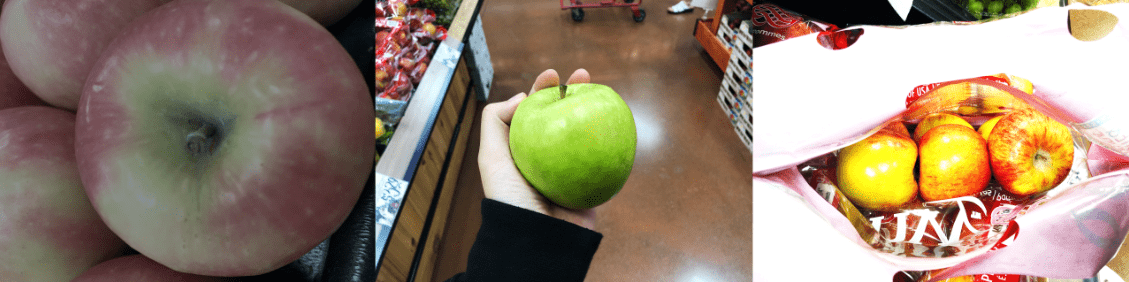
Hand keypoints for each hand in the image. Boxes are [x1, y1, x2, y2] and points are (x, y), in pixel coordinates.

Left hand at [477, 69, 596, 229]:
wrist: (539, 239)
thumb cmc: (511, 200)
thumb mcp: (491, 158)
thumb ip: (494, 123)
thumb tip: (520, 98)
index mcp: (524, 150)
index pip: (533, 112)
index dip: (542, 90)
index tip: (552, 74)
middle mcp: (547, 157)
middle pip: (562, 117)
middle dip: (573, 93)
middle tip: (583, 74)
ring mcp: (571, 170)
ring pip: (586, 133)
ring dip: (595, 111)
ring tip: (603, 93)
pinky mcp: (592, 183)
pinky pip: (605, 158)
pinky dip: (612, 140)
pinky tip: (616, 123)